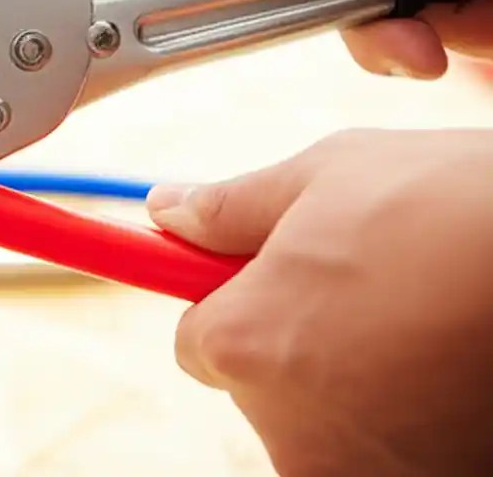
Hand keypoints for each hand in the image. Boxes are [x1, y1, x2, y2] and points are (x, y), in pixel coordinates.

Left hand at [145, 129, 492, 476]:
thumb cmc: (454, 207)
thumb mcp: (327, 175)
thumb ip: (231, 206)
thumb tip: (167, 211)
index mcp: (244, 344)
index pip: (196, 340)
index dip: (236, 301)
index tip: (270, 279)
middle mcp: (289, 429)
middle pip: (262, 388)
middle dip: (299, 342)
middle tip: (373, 290)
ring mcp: (364, 473)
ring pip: (330, 425)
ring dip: (361, 384)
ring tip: (429, 324)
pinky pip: (395, 454)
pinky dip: (416, 420)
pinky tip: (455, 366)